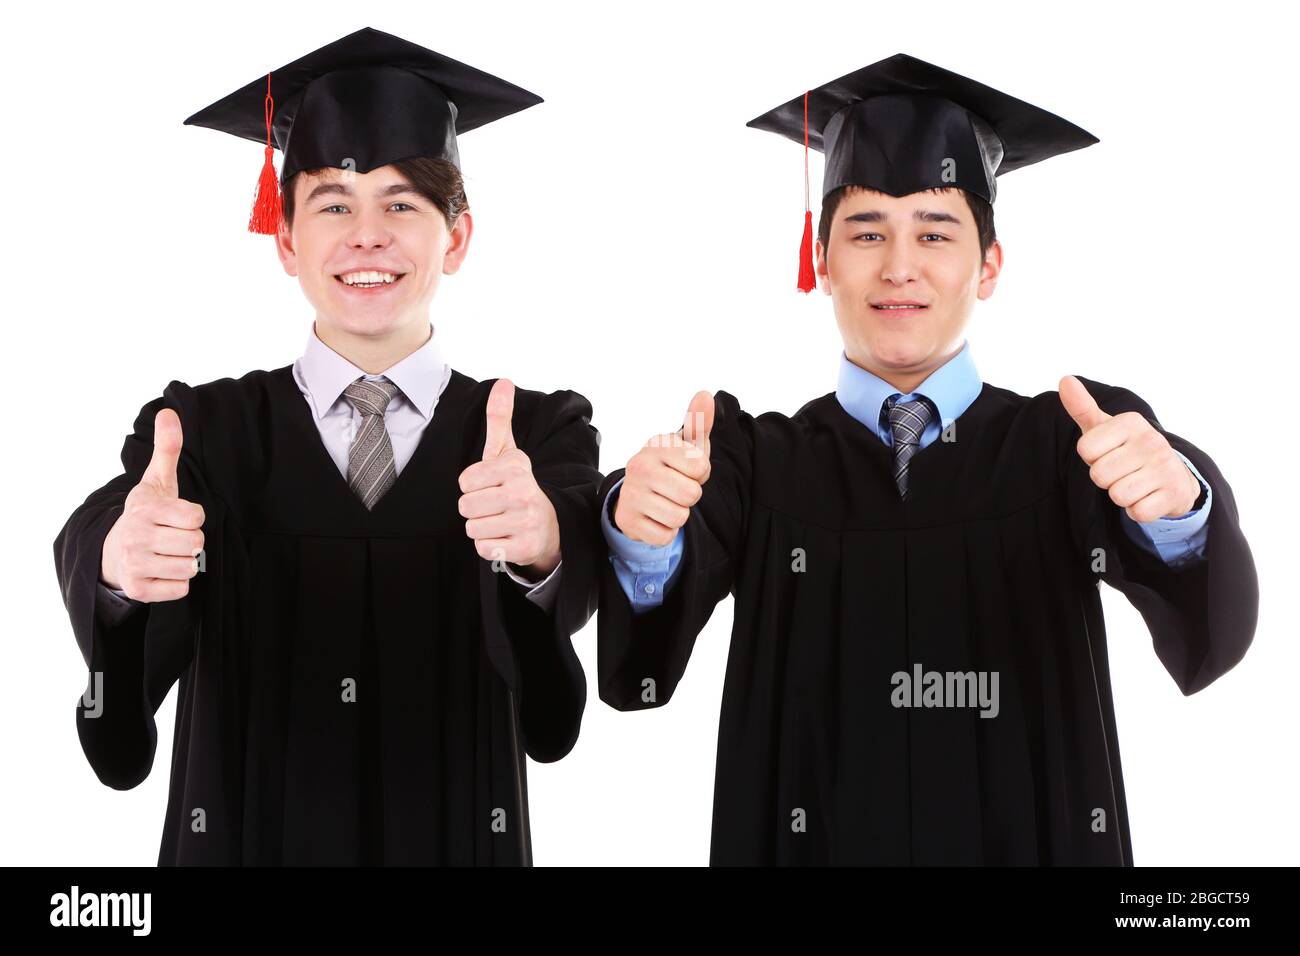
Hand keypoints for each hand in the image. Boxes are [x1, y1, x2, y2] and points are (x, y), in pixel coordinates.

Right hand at [100, 408, 205, 601]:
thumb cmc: (146, 514)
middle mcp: (136, 536)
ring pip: (190, 567)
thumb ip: (167, 449)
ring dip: (184, 562)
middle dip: (191, 540)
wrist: (112, 551)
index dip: (192, 517)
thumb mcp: (156, 481)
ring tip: (166, 553)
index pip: (196, 516)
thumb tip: (169, 412)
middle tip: (172, 536)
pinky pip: (181, 589)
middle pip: (196, 543)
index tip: (176, 516)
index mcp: (145, 508)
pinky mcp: (138, 589)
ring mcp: (134, 564)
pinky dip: (177, 583)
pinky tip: (161, 571)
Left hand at [458, 379, 560, 577]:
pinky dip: (490, 547)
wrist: (549, 526)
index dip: (473, 486)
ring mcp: (525, 522)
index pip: (465, 481)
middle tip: (495, 506)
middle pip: (465, 507)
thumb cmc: (518, 486)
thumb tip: (503, 381)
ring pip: (472, 529)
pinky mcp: (523, 548)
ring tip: (500, 521)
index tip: (491, 486)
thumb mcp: (508, 452)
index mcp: (515, 468)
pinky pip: (483, 549)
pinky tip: (505, 538)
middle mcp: (523, 493)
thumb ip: (499, 418)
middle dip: (476, 509)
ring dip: (482, 528)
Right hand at [613, 390, 713, 545]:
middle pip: (691, 494)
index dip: (700, 472)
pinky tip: (655, 517)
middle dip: (690, 495)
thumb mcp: (686, 446)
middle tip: (676, 488)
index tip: (686, 469)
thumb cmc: (669, 467)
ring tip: (666, 502)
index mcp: (656, 446)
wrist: (637, 496)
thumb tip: (705, 395)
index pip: (700, 467)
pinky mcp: (628, 521)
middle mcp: (639, 467)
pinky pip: (666, 536)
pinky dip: (666, 531)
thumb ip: (698, 422)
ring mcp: (631, 495)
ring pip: (680, 517)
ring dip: (679, 514)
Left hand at [1059, 375, 1200, 522]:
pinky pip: (1137, 512)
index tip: (1108, 453)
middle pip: (1099, 475)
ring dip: (1121, 496)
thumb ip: (1081, 407)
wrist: (1172, 475)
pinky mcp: (1176, 492)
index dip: (1091, 458)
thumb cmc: (1126, 450)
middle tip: (1122, 472)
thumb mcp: (1103, 428)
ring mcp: (1167, 466)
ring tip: (1135, 483)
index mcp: (1130, 422)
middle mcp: (1152, 440)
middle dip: (1105, 480)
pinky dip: (1138, 511)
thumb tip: (1064, 379)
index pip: (1085, 451)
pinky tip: (1148, 497)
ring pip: (1117, 495)